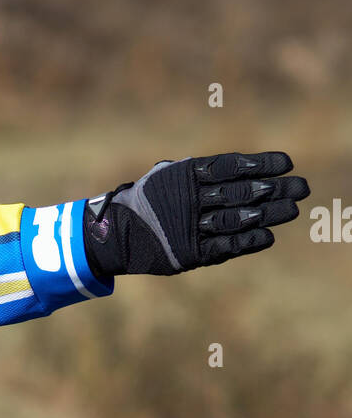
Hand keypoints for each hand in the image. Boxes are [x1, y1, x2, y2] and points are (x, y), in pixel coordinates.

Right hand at [83, 152, 309, 276]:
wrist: (116, 235)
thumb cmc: (149, 201)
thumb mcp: (169, 176)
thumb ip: (202, 173)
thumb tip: (249, 170)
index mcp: (185, 175)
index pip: (230, 165)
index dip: (260, 164)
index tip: (287, 163)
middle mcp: (189, 199)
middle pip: (240, 193)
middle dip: (274, 190)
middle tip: (302, 188)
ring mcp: (188, 228)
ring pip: (236, 219)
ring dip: (267, 215)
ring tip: (292, 210)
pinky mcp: (189, 254)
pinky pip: (223, 246)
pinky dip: (246, 241)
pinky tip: (268, 236)